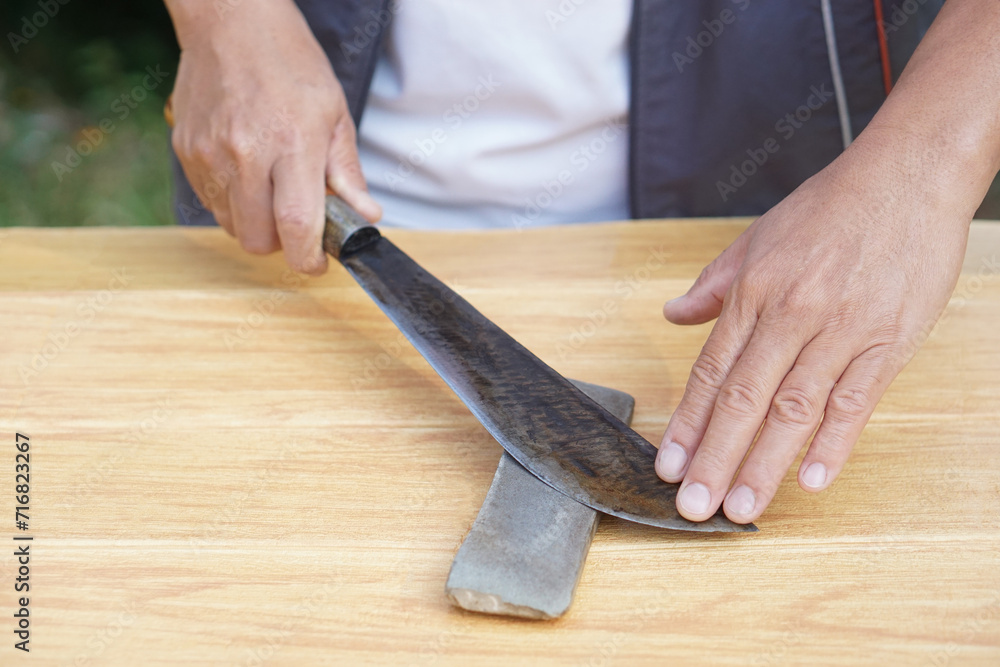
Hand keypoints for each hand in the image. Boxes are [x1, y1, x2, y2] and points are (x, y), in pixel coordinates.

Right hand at [166, 0, 379, 274]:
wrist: (231, 22)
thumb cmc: (290, 63)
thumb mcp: (335, 114)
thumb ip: (347, 173)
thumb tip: (366, 216)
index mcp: (292, 144)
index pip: (297, 226)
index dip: (309, 258)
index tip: (317, 262)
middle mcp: (246, 154)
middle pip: (258, 240)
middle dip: (282, 244)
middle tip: (297, 223)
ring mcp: (210, 154)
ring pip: (232, 226)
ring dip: (255, 223)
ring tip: (271, 189)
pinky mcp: (186, 151)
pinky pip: (210, 202)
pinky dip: (231, 202)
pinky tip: (247, 172)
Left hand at [655, 141, 973, 523]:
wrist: (908, 174)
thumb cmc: (831, 206)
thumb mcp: (757, 237)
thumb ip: (715, 284)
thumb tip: (674, 315)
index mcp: (755, 292)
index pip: (711, 372)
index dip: (687, 424)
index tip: (668, 464)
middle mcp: (791, 314)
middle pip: (743, 400)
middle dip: (715, 459)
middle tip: (693, 508)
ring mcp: (841, 330)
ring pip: (793, 409)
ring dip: (763, 465)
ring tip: (741, 509)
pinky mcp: (889, 341)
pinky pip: (856, 401)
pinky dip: (834, 443)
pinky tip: (812, 480)